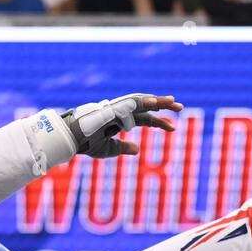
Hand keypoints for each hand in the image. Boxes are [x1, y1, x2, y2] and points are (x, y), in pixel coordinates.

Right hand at [61, 93, 182, 157]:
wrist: (71, 139)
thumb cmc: (85, 143)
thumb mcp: (108, 149)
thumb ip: (123, 148)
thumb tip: (138, 149)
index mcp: (121, 120)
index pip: (145, 119)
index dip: (160, 122)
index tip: (174, 128)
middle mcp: (121, 112)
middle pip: (146, 107)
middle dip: (163, 106)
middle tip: (180, 107)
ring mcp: (117, 109)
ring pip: (140, 101)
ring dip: (156, 100)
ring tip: (172, 102)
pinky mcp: (112, 109)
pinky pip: (130, 104)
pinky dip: (143, 102)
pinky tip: (155, 102)